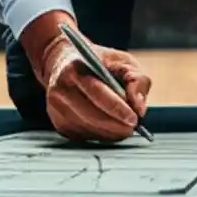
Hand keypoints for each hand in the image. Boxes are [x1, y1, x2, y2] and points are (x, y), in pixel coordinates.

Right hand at [37, 32, 151, 142]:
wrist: (63, 62)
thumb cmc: (97, 62)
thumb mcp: (121, 61)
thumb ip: (136, 80)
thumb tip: (140, 109)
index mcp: (75, 68)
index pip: (96, 92)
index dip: (116, 108)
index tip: (134, 119)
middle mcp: (61, 89)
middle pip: (91, 115)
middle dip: (116, 125)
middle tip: (134, 127)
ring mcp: (57, 108)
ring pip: (88, 129)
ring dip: (110, 132)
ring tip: (125, 127)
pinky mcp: (59, 123)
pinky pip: (84, 136)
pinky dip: (101, 135)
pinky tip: (109, 128)